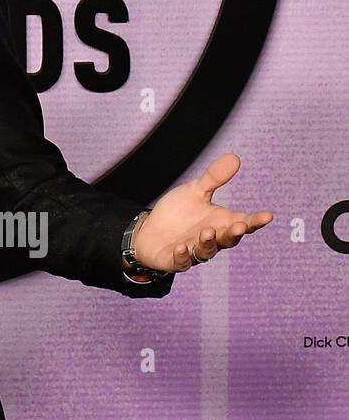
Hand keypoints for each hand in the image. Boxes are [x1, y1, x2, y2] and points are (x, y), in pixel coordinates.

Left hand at [132, 153, 273, 271]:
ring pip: (206, 251)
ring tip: (206, 232)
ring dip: (207, 243)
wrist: (150, 231)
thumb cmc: (178, 212)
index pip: (243, 222)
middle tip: (239, 226)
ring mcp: (194, 251)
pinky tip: (181, 248)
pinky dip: (183, 256)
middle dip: (234, 233)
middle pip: (228, 239)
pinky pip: (182, 262)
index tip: (268, 215)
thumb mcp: (195, 192)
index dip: (256, 220)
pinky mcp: (176, 260)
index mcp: (221, 222)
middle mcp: (212, 239)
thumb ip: (214, 178)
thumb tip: (235, 157)